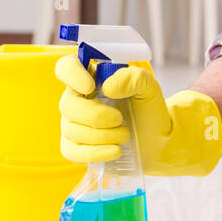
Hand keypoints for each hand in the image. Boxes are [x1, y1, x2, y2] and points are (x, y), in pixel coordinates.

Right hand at [56, 54, 221, 176]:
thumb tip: (108, 87)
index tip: (91, 86)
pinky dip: (96, 153)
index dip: (72, 75)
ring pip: (73, 130)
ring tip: (126, 135)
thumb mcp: (149, 88)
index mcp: (90, 78)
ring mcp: (71, 124)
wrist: (156, 139)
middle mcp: (76, 100)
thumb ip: (133, 78)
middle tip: (120, 119)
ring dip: (104, 135)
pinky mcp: (74, 148)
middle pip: (68, 105)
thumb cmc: (147, 109)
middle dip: (96, 116)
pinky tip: (116, 151)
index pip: (65, 67)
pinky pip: (73, 152)